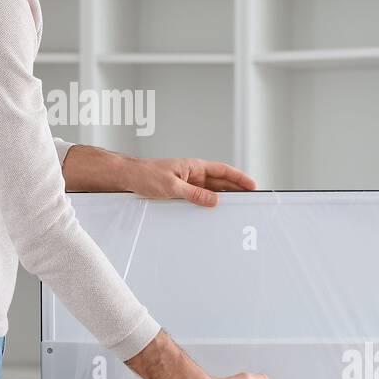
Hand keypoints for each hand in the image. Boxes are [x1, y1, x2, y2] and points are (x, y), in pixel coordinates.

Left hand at [124, 157, 256, 206]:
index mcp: (193, 166)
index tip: (252, 185)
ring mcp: (187, 182)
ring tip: (235, 208)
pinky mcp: (180, 191)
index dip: (239, 177)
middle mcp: (192, 173)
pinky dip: (207, 204)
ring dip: (222, 198)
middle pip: (220, 182)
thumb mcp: (171, 186)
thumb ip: (194, 194)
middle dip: (235, 189)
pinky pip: (198, 197)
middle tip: (249, 199)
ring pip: (210, 191)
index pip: (222, 170)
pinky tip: (212, 212)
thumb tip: (214, 200)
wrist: (126, 178)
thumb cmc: (145, 175)